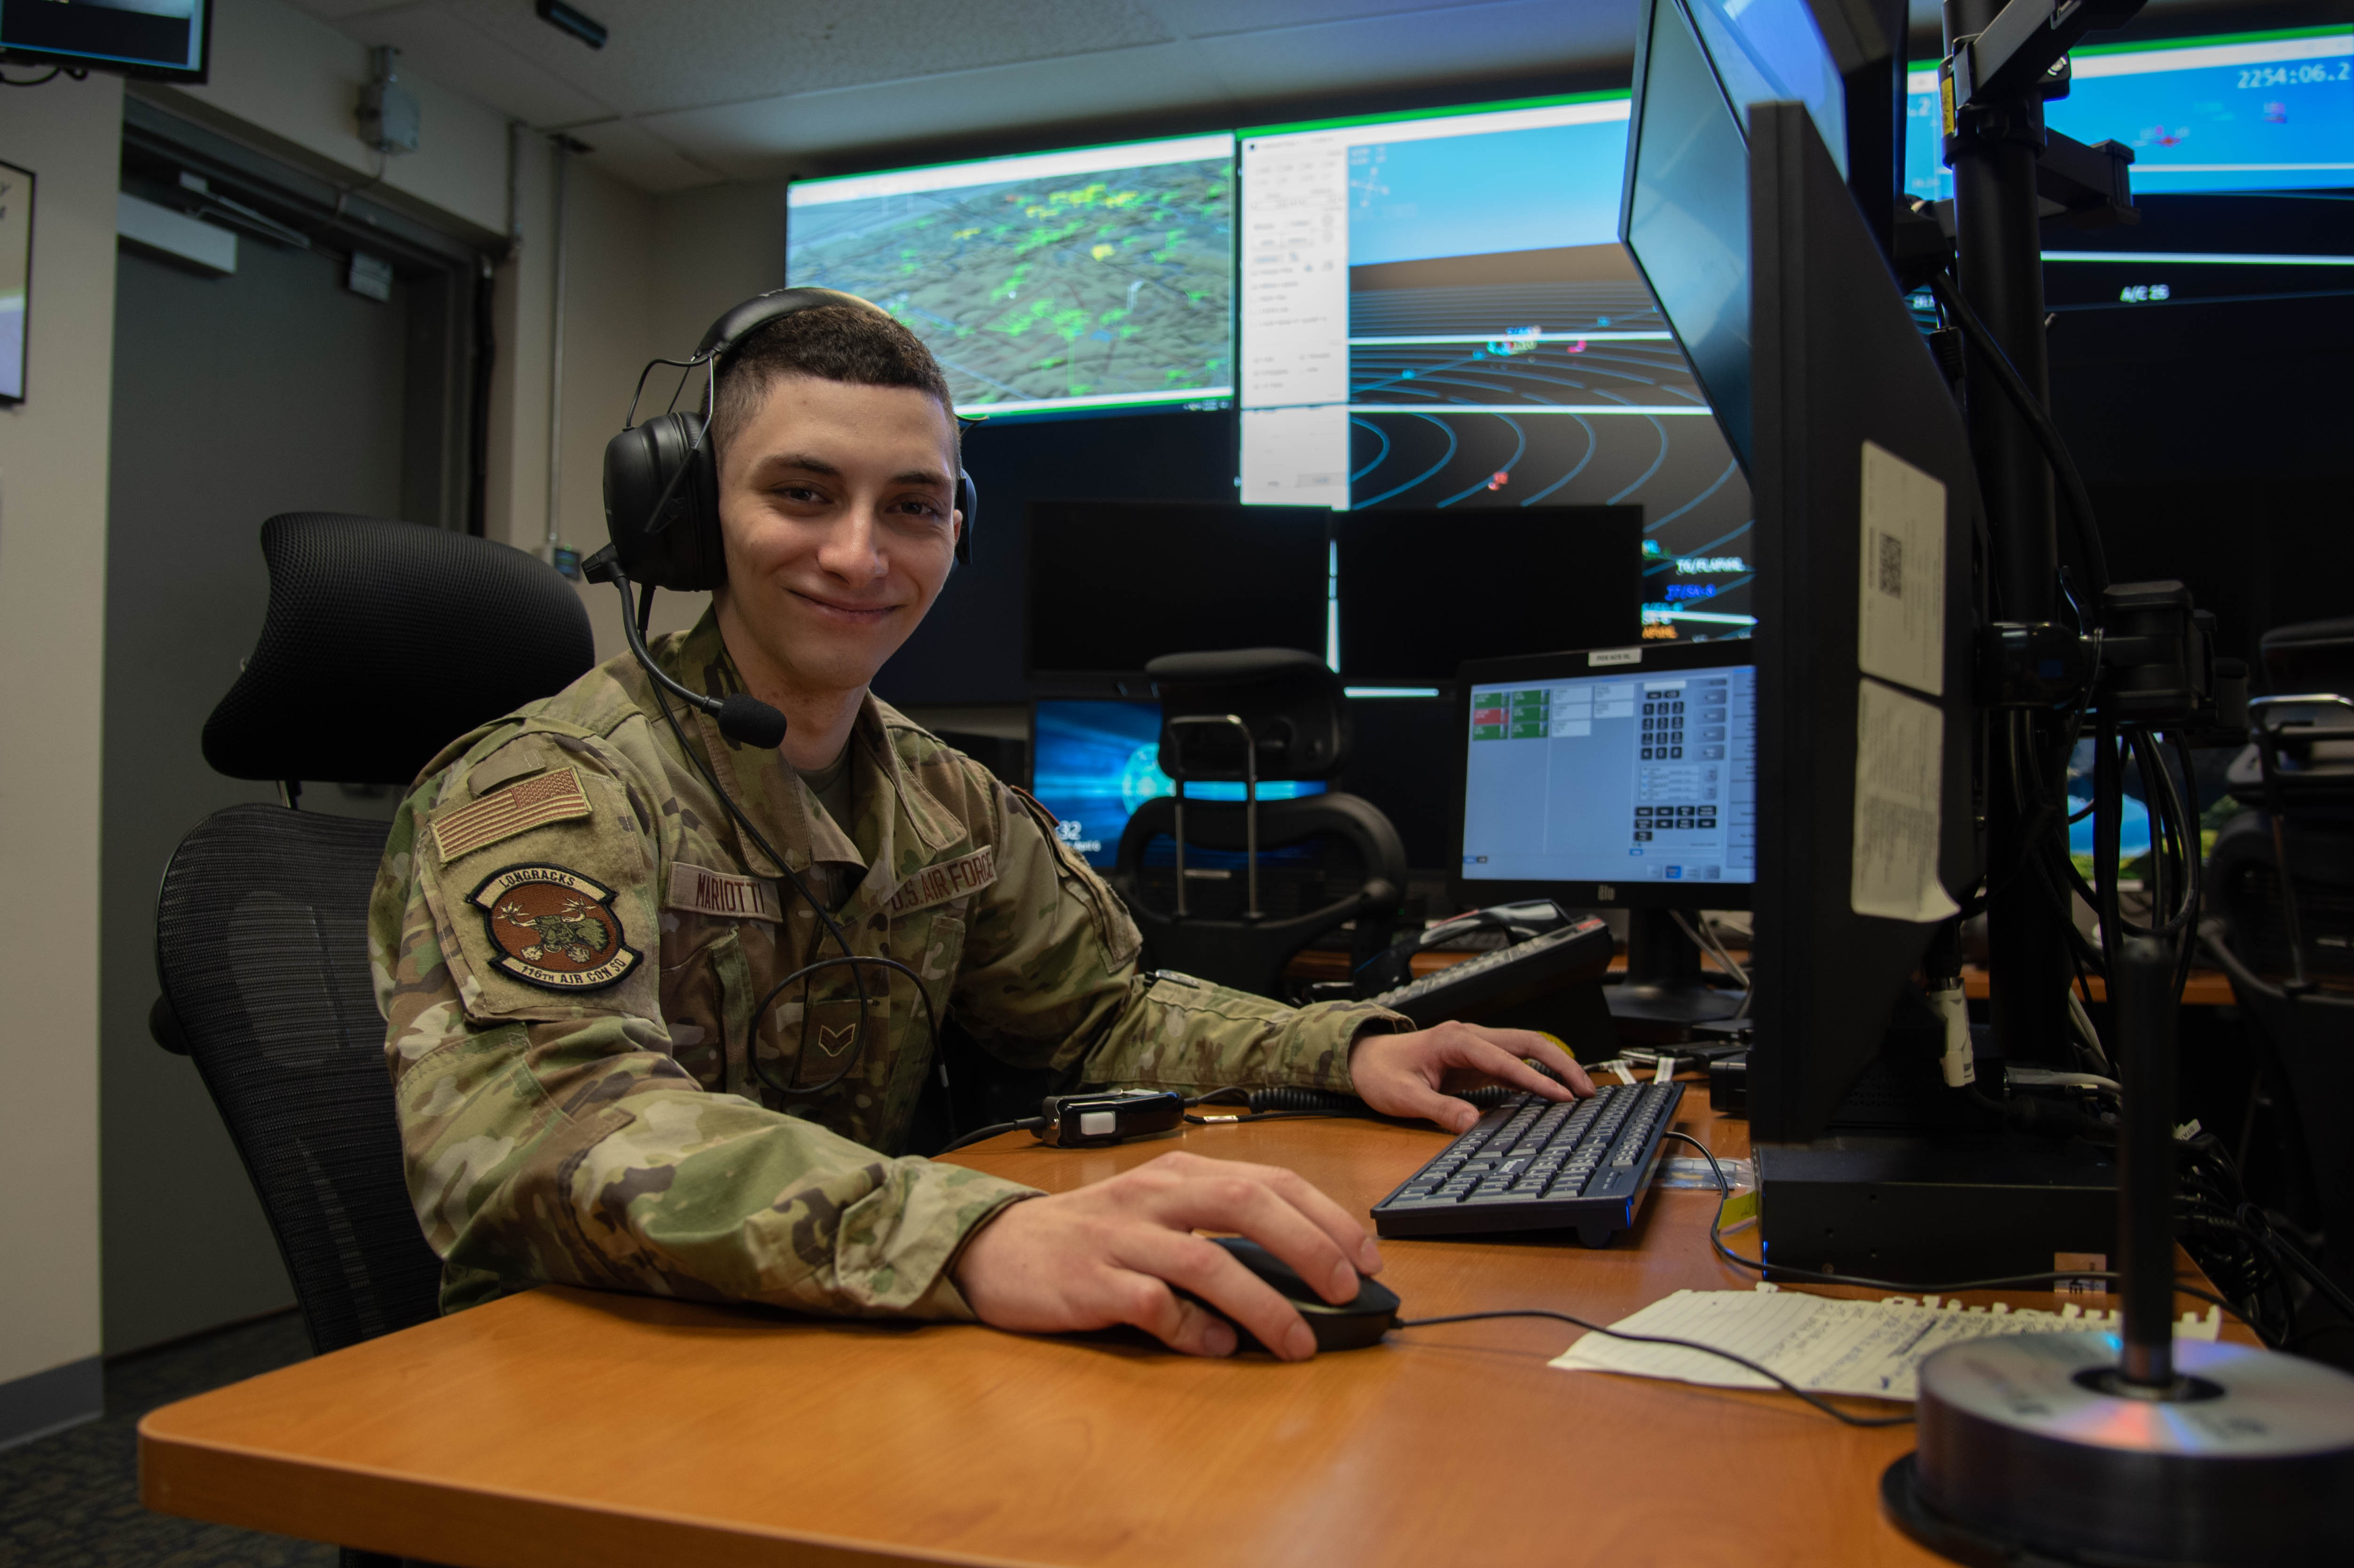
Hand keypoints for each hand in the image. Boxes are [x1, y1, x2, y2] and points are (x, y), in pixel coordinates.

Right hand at [952, 1151, 1381, 1361]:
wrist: (998, 1248)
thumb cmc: (1094, 1234)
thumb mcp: (1161, 1212)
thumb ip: (1220, 1229)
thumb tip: (1304, 1269)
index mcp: (1180, 1173)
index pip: (1271, 1180)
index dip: (1327, 1217)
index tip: (1368, 1256)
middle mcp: (1154, 1195)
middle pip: (1248, 1205)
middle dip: (1311, 1247)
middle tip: (1348, 1290)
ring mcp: (1120, 1237)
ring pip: (1207, 1260)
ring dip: (1263, 1305)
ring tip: (1297, 1341)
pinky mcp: (1090, 1282)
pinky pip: (1153, 1306)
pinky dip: (1192, 1329)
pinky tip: (1214, 1347)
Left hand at [1347, 1021, 1594, 1132]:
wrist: (1363, 1059)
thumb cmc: (1380, 1073)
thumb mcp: (1404, 1096)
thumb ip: (1439, 1108)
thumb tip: (1471, 1124)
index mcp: (1454, 1041)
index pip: (1505, 1059)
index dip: (1536, 1079)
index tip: (1560, 1097)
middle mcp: (1469, 1038)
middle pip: (1526, 1043)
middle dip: (1560, 1063)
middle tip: (1585, 1090)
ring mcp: (1474, 1048)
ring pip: (1524, 1050)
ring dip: (1553, 1067)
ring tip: (1579, 1091)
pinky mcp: (1474, 1061)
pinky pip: (1513, 1064)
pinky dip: (1536, 1075)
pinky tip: (1551, 1093)